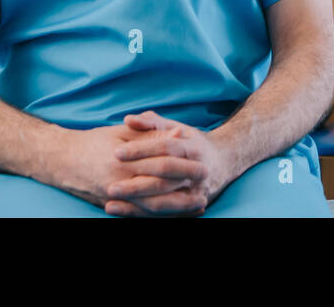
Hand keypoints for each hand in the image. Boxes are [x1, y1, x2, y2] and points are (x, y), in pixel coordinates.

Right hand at [55, 119, 209, 215]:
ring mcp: (116, 198)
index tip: (204, 163)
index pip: (161, 164)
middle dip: (185, 187)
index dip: (184, 165)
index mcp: (125, 161)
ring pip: (153, 207)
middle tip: (207, 185)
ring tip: (200, 204)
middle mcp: (121, 183)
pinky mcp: (113, 207)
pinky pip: (141, 215)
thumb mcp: (122, 133)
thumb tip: (179, 135)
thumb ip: (150, 135)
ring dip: (178, 207)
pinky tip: (178, 214)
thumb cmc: (94, 142)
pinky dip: (161, 216)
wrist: (63, 161)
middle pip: (160, 188)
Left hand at [103, 110, 236, 216]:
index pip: (165, 147)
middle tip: (110, 185)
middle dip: (136, 182)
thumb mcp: (177, 128)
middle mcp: (198, 170)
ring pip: (164, 200)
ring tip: (110, 201)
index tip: (117, 152)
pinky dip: (141, 214)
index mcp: (193, 147)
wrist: (223, 162)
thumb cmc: (192, 143)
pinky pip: (164, 214)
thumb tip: (129, 119)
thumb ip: (152, 123)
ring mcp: (196, 191)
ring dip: (136, 203)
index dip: (141, 149)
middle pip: (164, 177)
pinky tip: (121, 211)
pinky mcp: (190, 207)